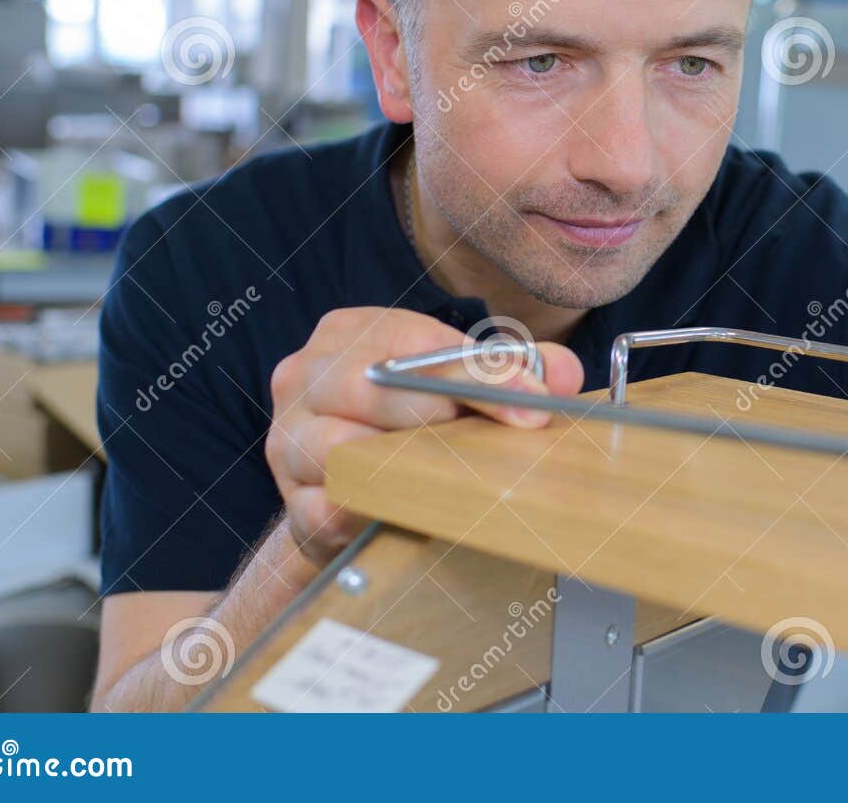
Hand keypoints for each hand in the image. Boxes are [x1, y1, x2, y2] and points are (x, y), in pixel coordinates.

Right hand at [266, 307, 582, 564]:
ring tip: (456, 470)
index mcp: (347, 334)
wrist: (347, 503)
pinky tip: (408, 513)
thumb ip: (512, 372)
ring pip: (341, 445)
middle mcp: (305, 377)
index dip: (480, 372)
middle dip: (445, 407)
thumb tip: (560, 372)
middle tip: (505, 432)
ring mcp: (288, 439)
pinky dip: (373, 511)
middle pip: (370, 383)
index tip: (532, 399)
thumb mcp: (457, 387)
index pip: (414, 343)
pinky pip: (329, 508)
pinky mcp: (292, 502)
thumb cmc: (406, 429)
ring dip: (407, 460)